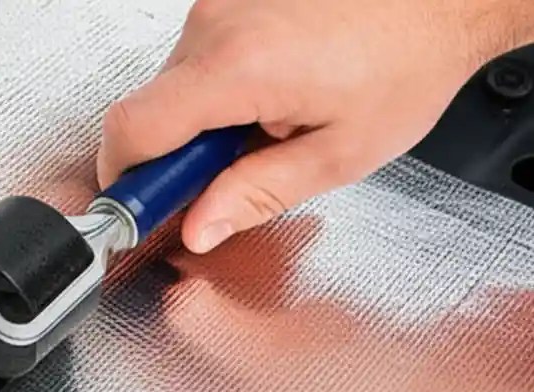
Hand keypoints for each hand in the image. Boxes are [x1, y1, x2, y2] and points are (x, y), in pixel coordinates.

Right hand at [97, 0, 528, 252]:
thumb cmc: (409, 61)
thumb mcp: (338, 154)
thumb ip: (257, 195)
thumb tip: (200, 227)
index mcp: (239, 67)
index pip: (133, 130)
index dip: (124, 180)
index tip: (139, 209)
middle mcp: (218, 22)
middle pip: (152, 109)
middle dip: (183, 154)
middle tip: (236, 174)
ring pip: (176, 83)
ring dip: (208, 116)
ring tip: (275, 119)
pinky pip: (200, 54)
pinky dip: (224, 84)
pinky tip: (277, 88)